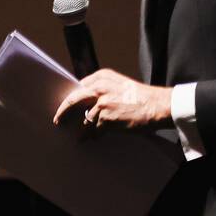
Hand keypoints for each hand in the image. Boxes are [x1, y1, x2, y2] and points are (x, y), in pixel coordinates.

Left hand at [53, 70, 172, 130]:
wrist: (157, 106)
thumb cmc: (141, 98)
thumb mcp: (119, 86)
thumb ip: (101, 91)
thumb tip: (85, 105)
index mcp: (102, 76)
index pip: (78, 87)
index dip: (69, 99)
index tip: (63, 107)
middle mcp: (99, 87)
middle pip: (72, 100)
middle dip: (62, 112)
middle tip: (58, 121)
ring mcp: (101, 103)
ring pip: (85, 119)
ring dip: (84, 129)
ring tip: (84, 136)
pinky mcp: (105, 118)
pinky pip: (93, 131)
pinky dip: (92, 136)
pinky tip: (93, 139)